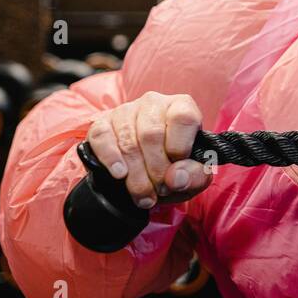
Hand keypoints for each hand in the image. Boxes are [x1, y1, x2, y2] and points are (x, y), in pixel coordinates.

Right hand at [85, 92, 213, 210]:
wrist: (147, 177)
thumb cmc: (175, 169)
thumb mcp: (194, 176)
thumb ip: (195, 176)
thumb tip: (176, 177)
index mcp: (181, 107)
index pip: (183, 117)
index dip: (179, 148)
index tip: (177, 169)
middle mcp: (153, 103)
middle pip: (151, 134)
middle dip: (156, 170)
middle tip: (160, 190)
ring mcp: (125, 111)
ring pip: (128, 141)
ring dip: (136, 175)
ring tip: (144, 194)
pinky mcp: (102, 123)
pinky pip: (101, 137)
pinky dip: (111, 159)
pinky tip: (120, 175)